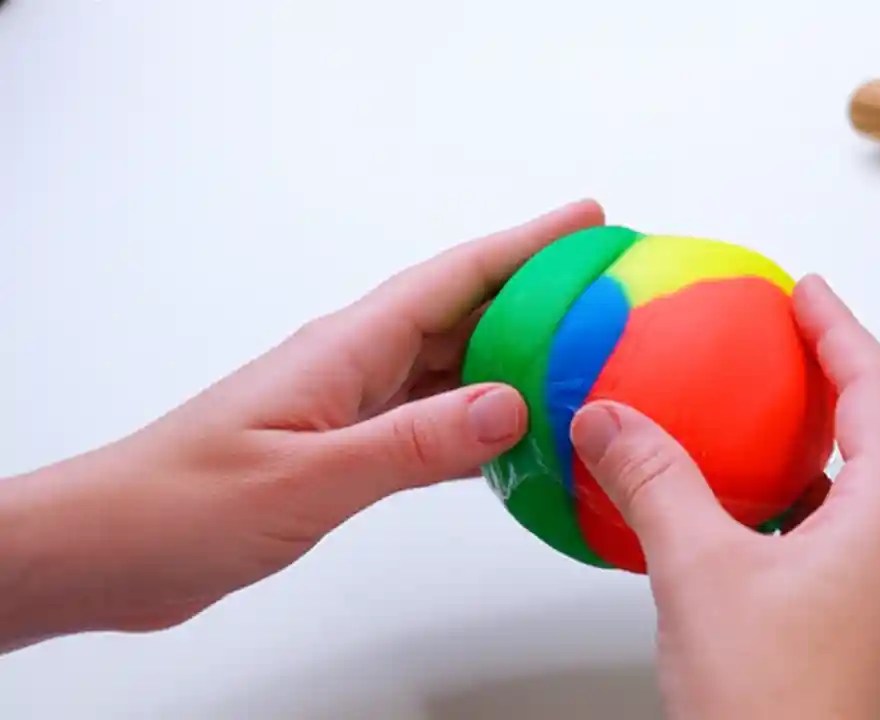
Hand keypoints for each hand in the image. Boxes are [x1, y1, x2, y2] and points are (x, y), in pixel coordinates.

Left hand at [0, 200, 603, 649]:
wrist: (113, 548)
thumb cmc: (184, 503)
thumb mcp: (308, 474)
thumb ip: (411, 443)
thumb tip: (511, 404)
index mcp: (347, 348)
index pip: (454, 278)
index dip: (526, 244)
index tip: (586, 222)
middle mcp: (356, 365)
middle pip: (464, 314)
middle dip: (537, 295)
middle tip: (607, 292)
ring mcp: (351, 407)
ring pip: (452, 369)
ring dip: (515, 362)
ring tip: (584, 362)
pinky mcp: (345, 450)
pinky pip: (431, 424)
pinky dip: (479, 428)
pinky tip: (517, 444)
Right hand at [569, 275, 879, 719]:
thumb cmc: (772, 710)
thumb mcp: (697, 574)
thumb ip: (654, 482)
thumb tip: (610, 420)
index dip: (844, 332)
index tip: (810, 294)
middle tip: (827, 355)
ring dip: (877, 447)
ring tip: (810, 429)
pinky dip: (849, 507)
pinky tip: (785, 523)